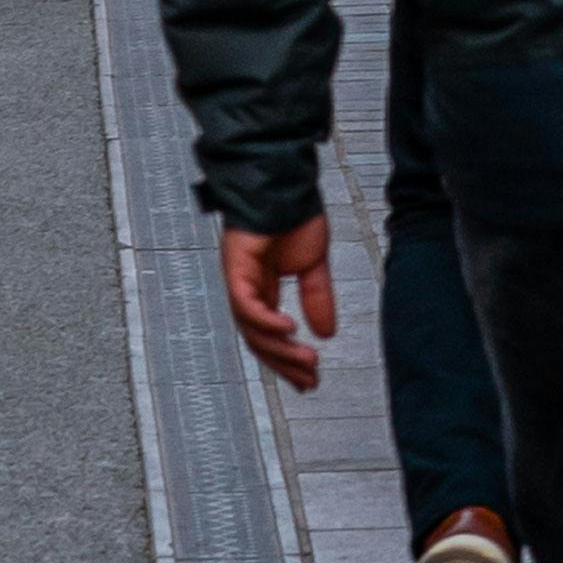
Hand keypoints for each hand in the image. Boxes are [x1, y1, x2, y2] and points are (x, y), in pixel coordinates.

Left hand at [220, 214, 334, 391]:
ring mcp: (238, 276)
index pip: (268, 336)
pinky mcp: (236, 264)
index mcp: (262, 288)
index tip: (308, 382)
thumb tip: (326, 333)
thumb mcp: (312, 265)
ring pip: (251, 328)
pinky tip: (288, 330)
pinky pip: (245, 303)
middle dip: (284, 364)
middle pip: (258, 339)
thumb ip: (316, 297)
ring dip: (280, 349)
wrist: (284, 180)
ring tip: (307, 361)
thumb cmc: (294, 214)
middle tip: (310, 381)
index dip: (287, 361)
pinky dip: (266, 320)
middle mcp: (246, 287)